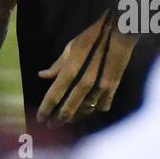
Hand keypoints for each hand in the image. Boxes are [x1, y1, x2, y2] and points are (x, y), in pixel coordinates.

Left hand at [37, 9, 138, 124]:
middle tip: (50, 125)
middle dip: (58, 119)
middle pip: (69, 108)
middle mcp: (85, 82)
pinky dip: (94, 110)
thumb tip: (43, 76)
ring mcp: (101, 87)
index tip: (40, 119)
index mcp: (72, 70)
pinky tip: (88, 110)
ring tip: (66, 120)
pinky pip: (102, 106)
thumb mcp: (71, 46)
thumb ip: (58, 64)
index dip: (46, 109)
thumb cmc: (92, 36)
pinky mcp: (113, 87)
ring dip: (75, 117)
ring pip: (85, 110)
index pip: (54, 95)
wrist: (119, 33)